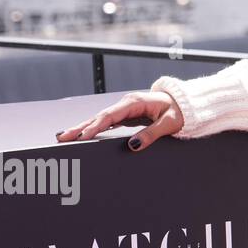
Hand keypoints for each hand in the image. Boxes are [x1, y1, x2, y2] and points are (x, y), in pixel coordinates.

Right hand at [56, 90, 185, 151]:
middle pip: (99, 117)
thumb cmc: (180, 112)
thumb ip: (152, 133)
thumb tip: (133, 145)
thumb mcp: (170, 123)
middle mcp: (126, 104)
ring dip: (82, 128)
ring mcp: (124, 109)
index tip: (82, 136)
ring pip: (100, 119)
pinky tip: (81, 136)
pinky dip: (93, 128)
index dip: (95, 126)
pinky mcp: (125, 115)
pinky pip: (106, 122)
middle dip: (80, 127)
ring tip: (64, 137)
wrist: (185, 103)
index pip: (110, 116)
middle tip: (62, 137)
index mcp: (135, 103)